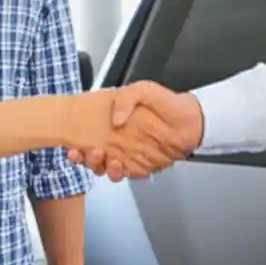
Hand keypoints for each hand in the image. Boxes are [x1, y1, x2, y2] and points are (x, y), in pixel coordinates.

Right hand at [68, 81, 203, 181]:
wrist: (193, 122)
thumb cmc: (168, 104)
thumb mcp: (144, 90)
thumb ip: (127, 99)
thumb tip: (115, 119)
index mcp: (114, 121)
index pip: (88, 135)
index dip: (76, 143)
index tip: (72, 146)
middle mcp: (117, 140)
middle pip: (91, 154)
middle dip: (85, 158)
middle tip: (90, 153)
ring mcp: (127, 155)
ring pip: (104, 167)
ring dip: (100, 166)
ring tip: (106, 160)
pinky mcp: (139, 167)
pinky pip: (123, 174)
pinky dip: (118, 173)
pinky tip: (119, 166)